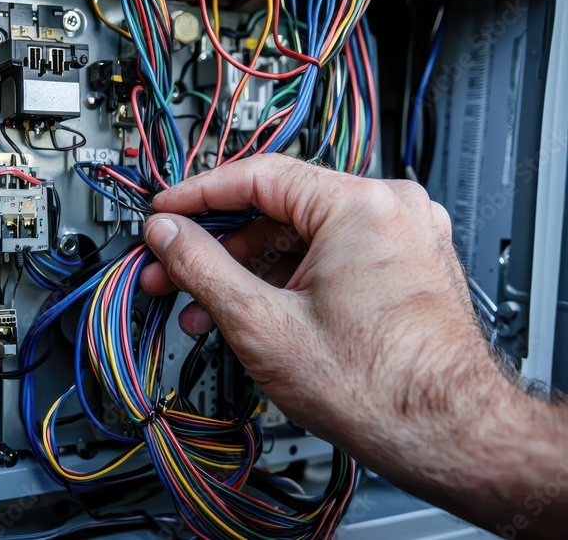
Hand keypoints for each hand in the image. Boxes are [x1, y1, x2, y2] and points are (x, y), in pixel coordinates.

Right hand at [140, 154, 567, 536]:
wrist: (448, 436)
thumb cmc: (380, 389)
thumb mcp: (262, 325)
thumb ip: (202, 268)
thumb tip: (166, 234)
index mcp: (360, 205)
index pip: (257, 176)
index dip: (196, 197)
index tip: (163, 215)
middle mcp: (390, 206)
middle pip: (277, 207)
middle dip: (217, 245)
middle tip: (172, 270)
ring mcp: (403, 233)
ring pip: (301, 234)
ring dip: (248, 268)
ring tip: (205, 306)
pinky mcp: (406, 261)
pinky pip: (330, 252)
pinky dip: (287, 277)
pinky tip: (252, 309)